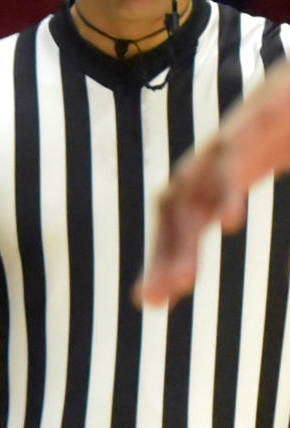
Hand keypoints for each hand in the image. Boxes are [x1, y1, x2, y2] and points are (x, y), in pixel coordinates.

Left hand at [143, 62, 289, 304]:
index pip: (176, 226)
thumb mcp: (261, 171)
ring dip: (184, 238)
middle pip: (175, 217)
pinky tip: (229, 223)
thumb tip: (248, 242)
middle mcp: (207, 165)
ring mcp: (227, 145)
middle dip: (165, 258)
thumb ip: (233, 210)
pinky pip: (231, 163)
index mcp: (210, 181)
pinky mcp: (253, 124)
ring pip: (193, 195)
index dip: (162, 261)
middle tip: (155, 300)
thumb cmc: (280, 132)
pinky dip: (225, 192)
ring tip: (182, 280)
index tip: (151, 302)